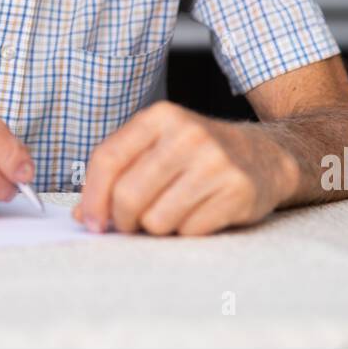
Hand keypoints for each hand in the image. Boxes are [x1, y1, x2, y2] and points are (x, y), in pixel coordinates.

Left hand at [74, 102, 299, 235]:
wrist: (264, 155)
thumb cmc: (198, 154)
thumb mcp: (158, 147)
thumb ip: (117, 173)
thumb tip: (83, 215)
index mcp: (161, 117)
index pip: (107, 159)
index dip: (92, 197)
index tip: (91, 222)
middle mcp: (188, 135)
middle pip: (128, 195)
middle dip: (124, 220)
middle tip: (133, 222)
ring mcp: (215, 162)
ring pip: (157, 220)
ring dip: (159, 227)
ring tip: (174, 210)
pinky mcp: (237, 191)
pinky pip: (189, 231)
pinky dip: (188, 231)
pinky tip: (200, 212)